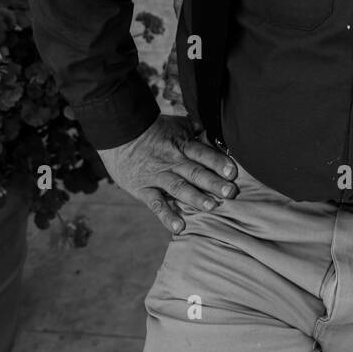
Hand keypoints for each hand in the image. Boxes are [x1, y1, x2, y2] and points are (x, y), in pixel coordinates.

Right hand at [96, 114, 239, 233]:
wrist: (119, 133)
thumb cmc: (152, 130)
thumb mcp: (176, 124)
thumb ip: (195, 128)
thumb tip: (213, 128)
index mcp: (183, 145)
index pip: (203, 154)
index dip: (218, 162)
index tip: (232, 172)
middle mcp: (172, 161)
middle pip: (195, 172)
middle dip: (214, 183)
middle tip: (230, 192)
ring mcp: (158, 176)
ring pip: (179, 188)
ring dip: (196, 198)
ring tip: (211, 207)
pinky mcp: (144, 189)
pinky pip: (156, 204)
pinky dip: (167, 216)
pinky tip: (179, 228)